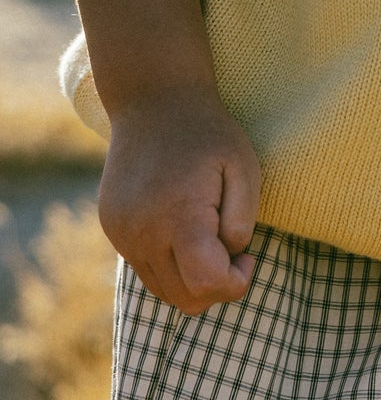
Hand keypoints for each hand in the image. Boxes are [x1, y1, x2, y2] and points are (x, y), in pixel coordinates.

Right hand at [98, 85, 260, 315]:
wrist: (154, 100)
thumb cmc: (208, 133)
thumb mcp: (244, 165)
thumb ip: (243, 219)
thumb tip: (230, 256)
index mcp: (179, 216)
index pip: (206, 285)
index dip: (236, 284)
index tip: (248, 258)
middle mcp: (143, 233)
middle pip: (184, 298)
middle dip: (215, 286)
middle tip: (231, 249)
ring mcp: (122, 234)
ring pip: (162, 290)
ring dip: (190, 278)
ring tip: (208, 238)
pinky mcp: (112, 229)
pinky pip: (144, 269)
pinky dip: (169, 264)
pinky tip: (183, 228)